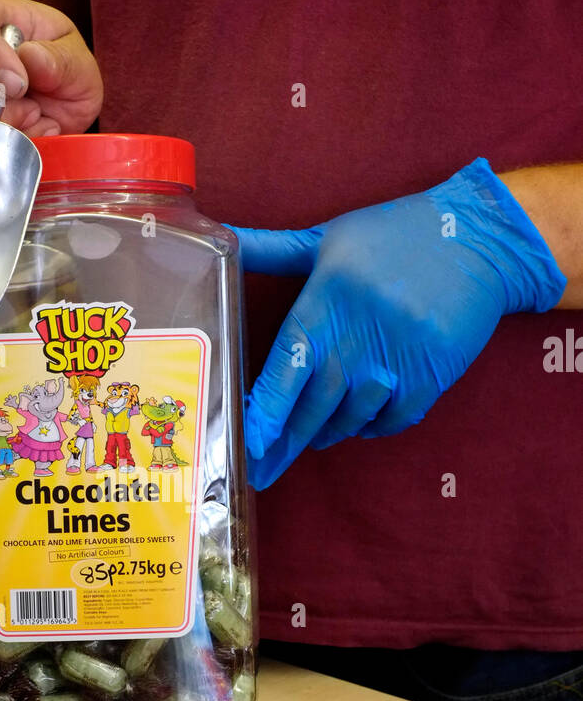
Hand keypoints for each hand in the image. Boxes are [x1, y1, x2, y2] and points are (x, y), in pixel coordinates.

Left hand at [230, 158, 565, 488]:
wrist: (479, 238)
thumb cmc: (393, 235)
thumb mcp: (328, 237)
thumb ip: (272, 249)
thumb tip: (221, 237)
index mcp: (328, 297)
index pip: (286, 365)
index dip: (266, 410)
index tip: (250, 444)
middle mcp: (361, 331)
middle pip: (316, 402)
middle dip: (290, 437)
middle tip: (267, 465)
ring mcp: (399, 356)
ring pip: (353, 415)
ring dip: (332, 430)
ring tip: (319, 433)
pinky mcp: (432, 373)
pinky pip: (394, 418)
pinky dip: (374, 426)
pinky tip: (363, 419)